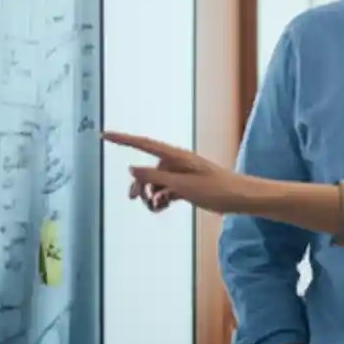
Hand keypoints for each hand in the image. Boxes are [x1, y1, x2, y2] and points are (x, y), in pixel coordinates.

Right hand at [103, 131, 255, 214]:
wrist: (241, 198)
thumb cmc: (215, 189)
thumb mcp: (182, 186)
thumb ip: (155, 178)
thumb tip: (132, 168)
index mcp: (176, 156)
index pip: (143, 144)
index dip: (123, 139)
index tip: (103, 135)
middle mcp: (177, 162)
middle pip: (146, 169)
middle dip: (138, 184)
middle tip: (134, 200)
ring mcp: (182, 174)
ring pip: (155, 183)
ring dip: (151, 195)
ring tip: (157, 207)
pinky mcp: (186, 185)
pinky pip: (165, 190)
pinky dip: (161, 198)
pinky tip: (163, 207)